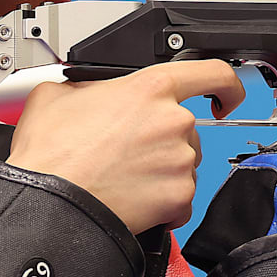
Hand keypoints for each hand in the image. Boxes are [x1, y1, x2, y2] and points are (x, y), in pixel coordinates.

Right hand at [6, 59, 244, 234]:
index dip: (225, 85)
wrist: (51, 203)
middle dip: (162, 139)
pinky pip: (180, 199)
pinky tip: (134, 199)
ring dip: (162, 170)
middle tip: (128, 151)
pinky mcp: (179, 196)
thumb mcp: (56, 95)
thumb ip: (87, 86)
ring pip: (183, 163)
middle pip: (186, 128)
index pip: (211, 73)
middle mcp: (173, 121)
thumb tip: (87, 92)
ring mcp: (180, 159)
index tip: (225, 97)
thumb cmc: (53, 154)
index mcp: (150, 88)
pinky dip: (163, 203)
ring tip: (124, 176)